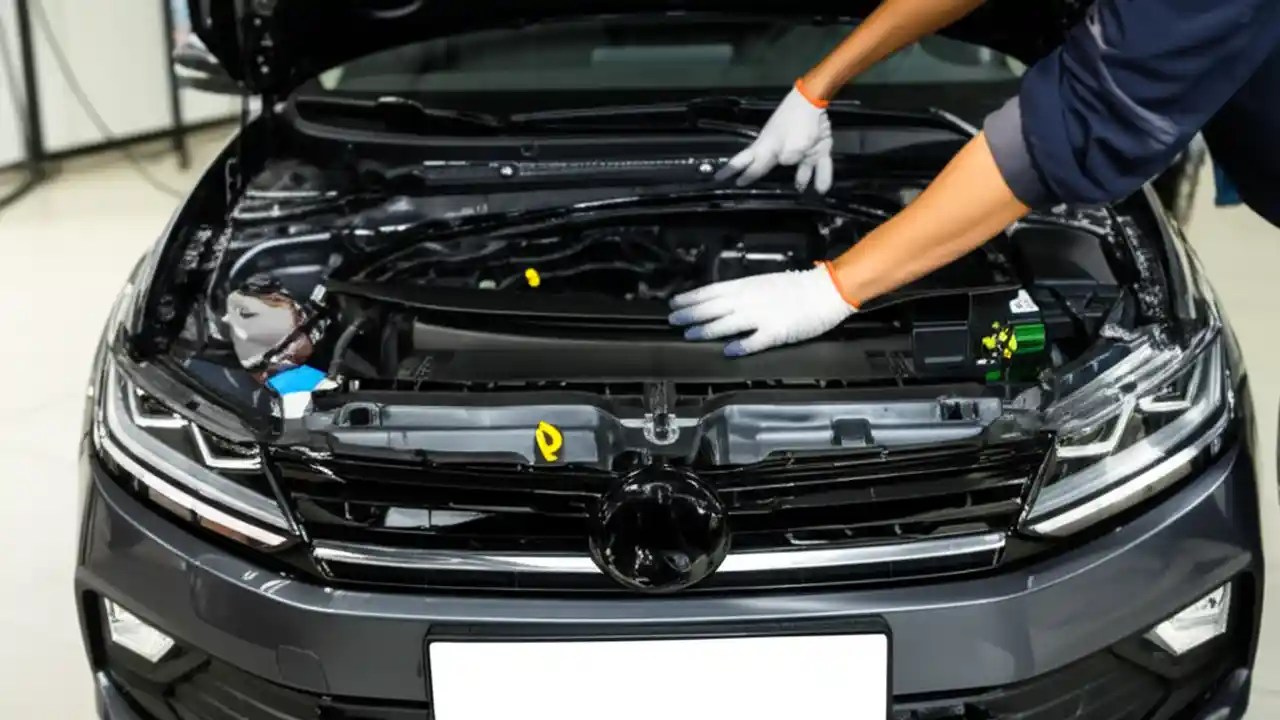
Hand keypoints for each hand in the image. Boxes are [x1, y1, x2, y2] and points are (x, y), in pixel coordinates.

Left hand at [668, 264, 856, 355]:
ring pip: (727, 323)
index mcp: (748, 286)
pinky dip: (740, 346)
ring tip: (690, 334)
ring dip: (706, 329)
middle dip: (690, 314)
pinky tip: (727, 351)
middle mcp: (750, 299)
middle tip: (672, 320)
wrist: (827, 290)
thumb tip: (722, 301)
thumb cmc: (799, 287)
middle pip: (713, 307)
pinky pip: (754, 341)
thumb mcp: (765, 283)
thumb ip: (744, 293)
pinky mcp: (777, 332)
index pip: (712, 291)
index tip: (674, 303)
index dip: (691, 298)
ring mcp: (763, 316)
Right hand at [716, 83, 833, 193]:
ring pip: (798, 168)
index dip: (733, 172)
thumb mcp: (790, 146)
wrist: (813, 100)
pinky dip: (820, 175)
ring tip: (797, 190)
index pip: (747, 164)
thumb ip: (787, 159)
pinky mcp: (815, 146)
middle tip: (740, 182)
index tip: (719, 178)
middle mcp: (779, 150)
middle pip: (764, 166)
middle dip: (752, 175)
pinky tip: (821, 188)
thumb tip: (786, 162)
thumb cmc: (797, 123)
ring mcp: (798, 148)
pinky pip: (817, 164)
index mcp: (766, 148)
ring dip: (798, 180)